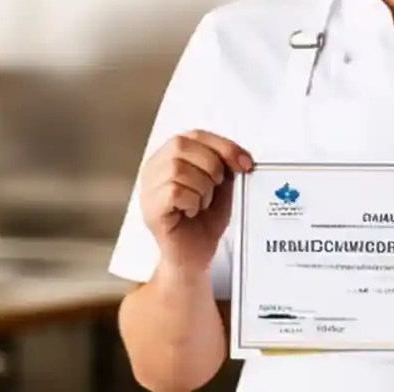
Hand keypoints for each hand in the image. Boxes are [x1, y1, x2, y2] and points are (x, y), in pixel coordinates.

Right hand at [139, 130, 253, 273]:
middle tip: (217, 187)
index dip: (223, 145)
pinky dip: (192, 201)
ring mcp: (148, 189)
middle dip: (211, 164)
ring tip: (202, 203)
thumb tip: (239, 155)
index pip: (194, 135)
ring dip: (202, 186)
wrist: (194, 259)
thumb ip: (225, 167)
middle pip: (181, 145)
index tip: (245, 163)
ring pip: (178, 168)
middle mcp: (153, 169)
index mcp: (169, 158)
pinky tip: (192, 212)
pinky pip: (174, 191)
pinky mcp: (151, 209)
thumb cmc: (203, 223)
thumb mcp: (221, 188)